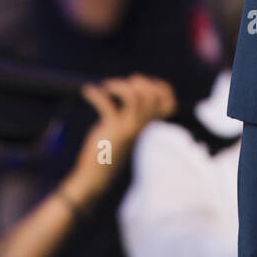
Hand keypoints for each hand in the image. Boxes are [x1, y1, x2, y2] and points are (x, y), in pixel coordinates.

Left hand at [63, 74, 177, 206]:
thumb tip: (131, 89)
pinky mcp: (112, 131)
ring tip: (107, 86)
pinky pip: (107, 105)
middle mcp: (141, 125)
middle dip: (139, 82)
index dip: (162, 88)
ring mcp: (128, 128)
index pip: (169, 103)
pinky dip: (96, 94)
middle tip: (124, 84)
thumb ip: (133, 113)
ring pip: (134, 97)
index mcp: (147, 125)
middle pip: (152, 95)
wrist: (97, 174)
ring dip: (119, 85)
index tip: (143, 82)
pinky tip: (88, 90)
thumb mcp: (126, 128)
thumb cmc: (110, 149)